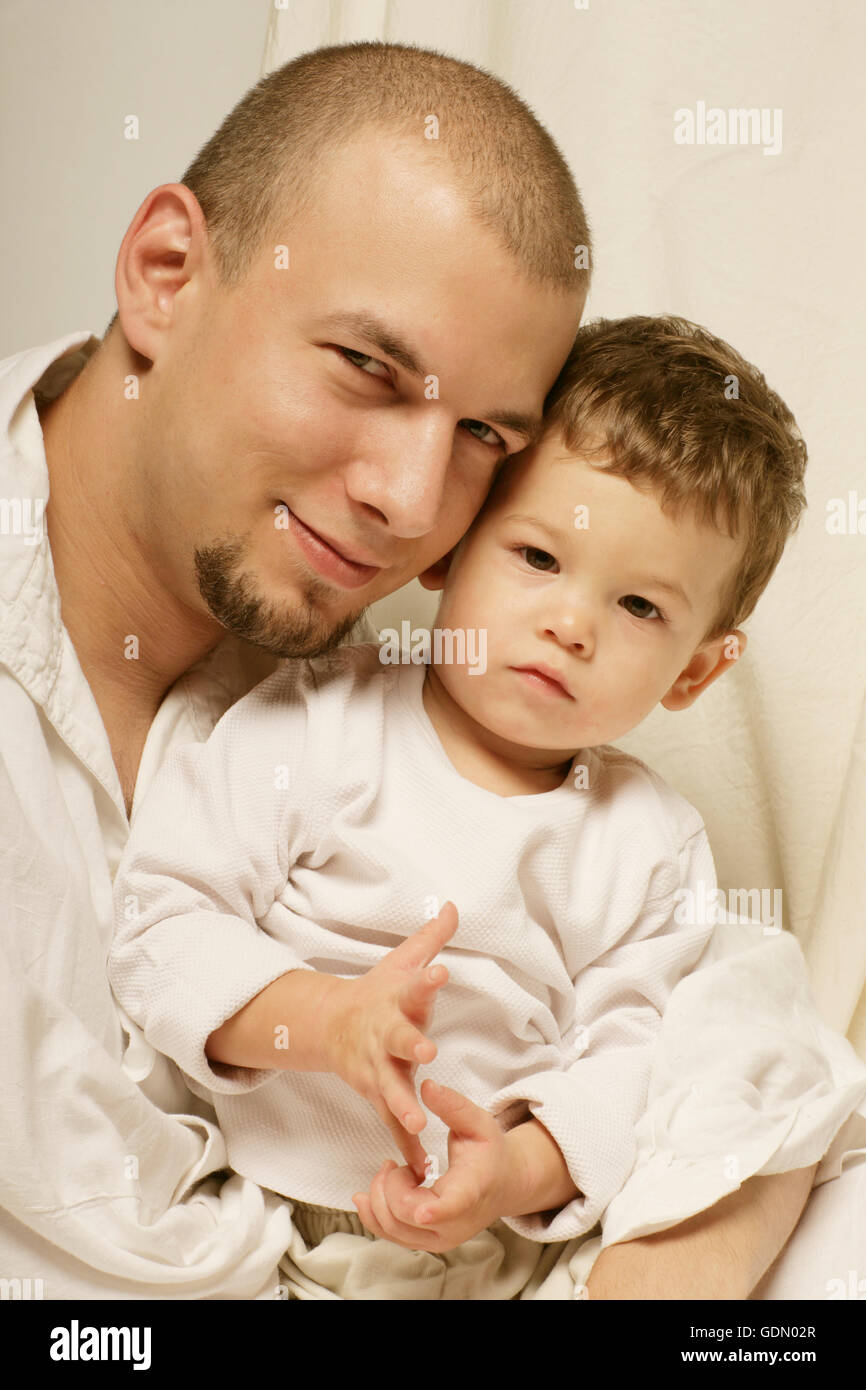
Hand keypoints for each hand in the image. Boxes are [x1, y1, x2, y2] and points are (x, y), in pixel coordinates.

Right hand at [322, 903, 457, 1176]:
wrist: (332, 1026)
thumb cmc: (378, 994)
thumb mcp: (402, 963)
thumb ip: (431, 938)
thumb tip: (455, 905)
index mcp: (394, 1001)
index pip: (414, 986)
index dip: (426, 980)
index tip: (442, 973)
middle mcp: (383, 1035)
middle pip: (398, 1039)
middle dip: (411, 1044)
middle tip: (427, 1050)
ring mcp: (376, 1067)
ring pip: (389, 1088)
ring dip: (402, 1105)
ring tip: (417, 1122)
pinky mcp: (375, 1093)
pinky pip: (391, 1122)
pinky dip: (403, 1145)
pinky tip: (418, 1167)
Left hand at [351, 1079, 514, 1251]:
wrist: (501, 1184)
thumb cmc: (489, 1152)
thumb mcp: (478, 1122)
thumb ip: (452, 1105)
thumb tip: (427, 1085)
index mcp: (471, 1191)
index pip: (451, 1207)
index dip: (434, 1211)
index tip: (422, 1211)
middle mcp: (456, 1224)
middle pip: (406, 1213)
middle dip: (388, 1183)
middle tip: (392, 1162)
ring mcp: (441, 1239)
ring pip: (393, 1229)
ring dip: (379, 1197)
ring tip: (390, 1171)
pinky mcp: (427, 1243)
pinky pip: (391, 1236)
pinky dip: (374, 1215)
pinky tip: (370, 1194)